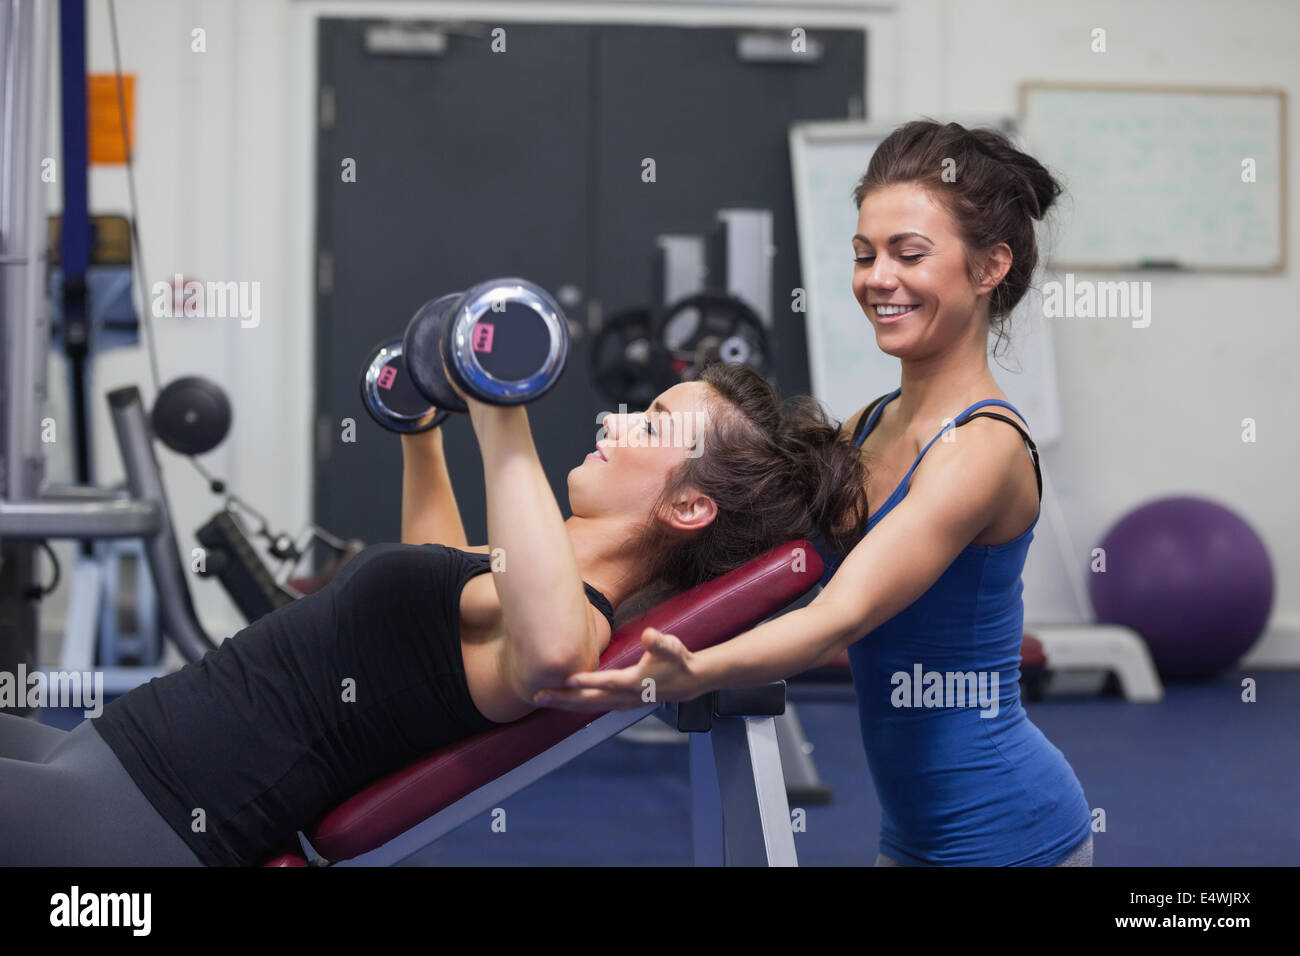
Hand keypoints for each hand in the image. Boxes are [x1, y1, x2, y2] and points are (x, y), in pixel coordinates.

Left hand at [532, 627, 698, 711]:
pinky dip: (573, 705)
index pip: (609, 682)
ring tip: (539, 699)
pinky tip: (560, 701)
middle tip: (538, 695)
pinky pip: (591, 707)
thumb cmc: (676, 661)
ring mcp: (621, 703)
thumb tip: (650, 635)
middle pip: (589, 700)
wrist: (687, 682)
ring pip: (587, 707)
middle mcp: (625, 696)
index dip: (589, 681)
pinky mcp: (618, 703)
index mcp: (635, 681)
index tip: (568, 678)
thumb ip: (659, 643)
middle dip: (562, 698)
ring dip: (563, 704)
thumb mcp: (671, 647)